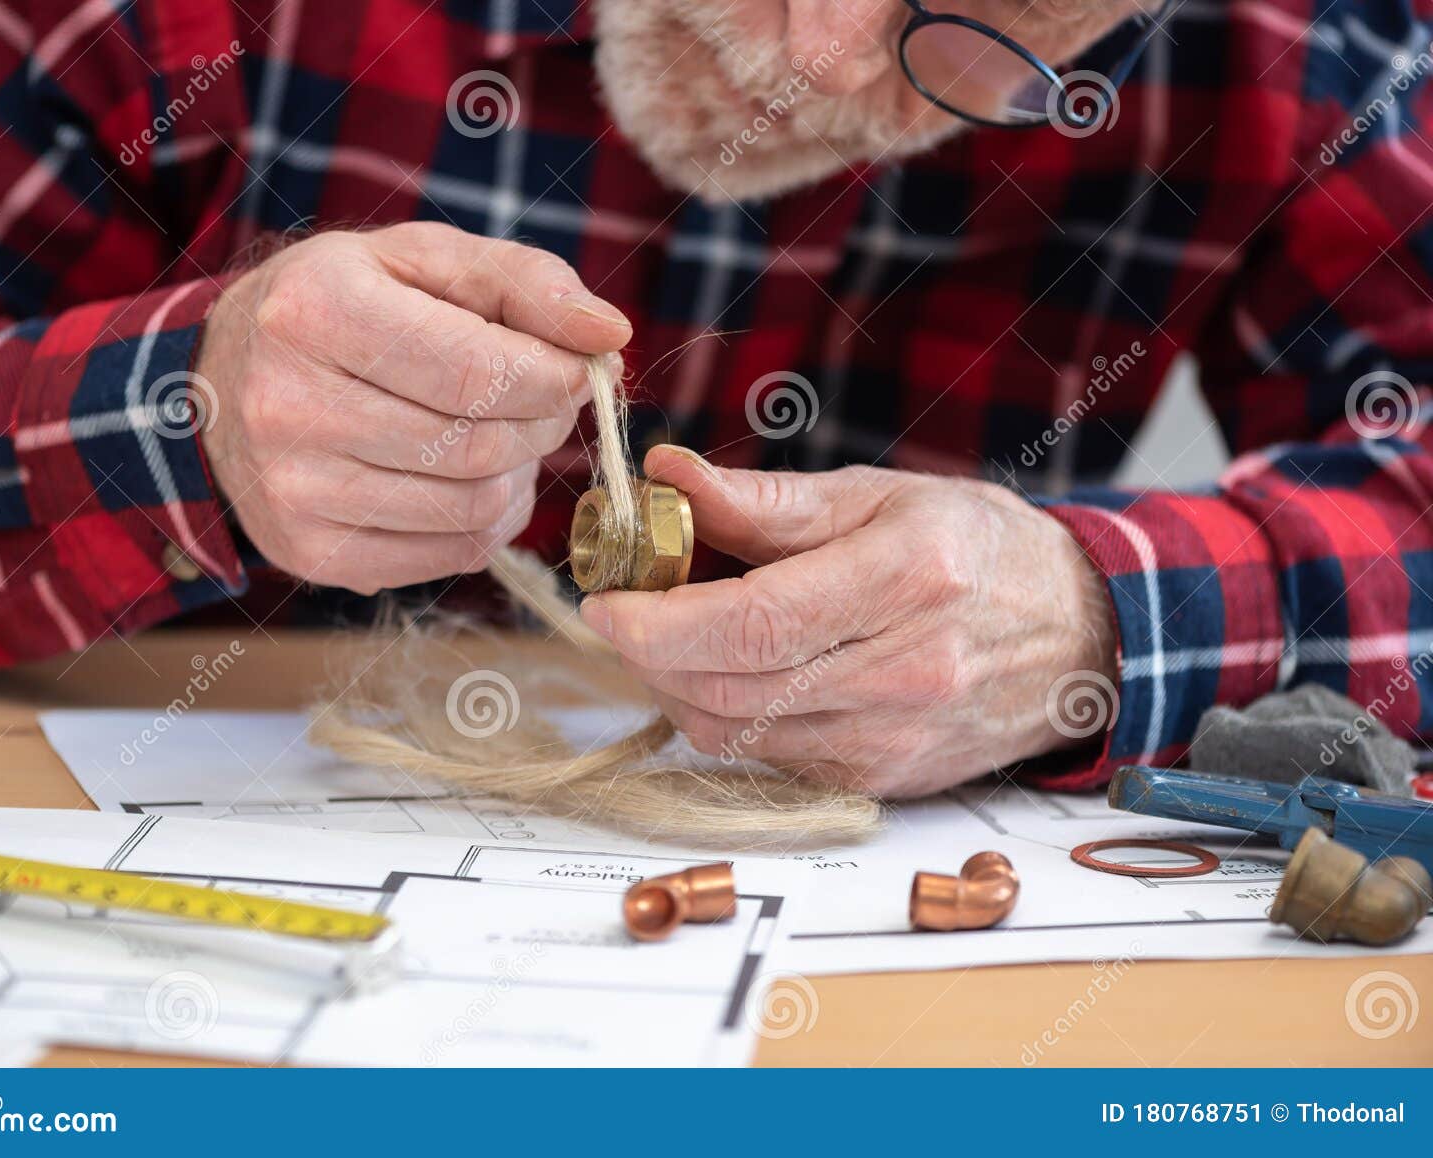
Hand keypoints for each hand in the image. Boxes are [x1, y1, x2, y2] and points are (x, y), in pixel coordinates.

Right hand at [193, 223, 630, 591]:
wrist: (220, 383)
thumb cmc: (342, 307)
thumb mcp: (422, 260)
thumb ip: (524, 282)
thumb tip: (609, 334)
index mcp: (318, 311)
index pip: (476, 373)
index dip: (553, 378)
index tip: (576, 369)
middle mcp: (291, 406)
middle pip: (478, 445)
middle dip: (542, 424)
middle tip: (544, 401)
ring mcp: (295, 491)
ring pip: (473, 507)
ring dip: (519, 475)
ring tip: (504, 436)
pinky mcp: (311, 554)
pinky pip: (452, 555)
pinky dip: (489, 520)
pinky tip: (471, 480)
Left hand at [579, 447, 1118, 796]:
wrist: (1076, 635)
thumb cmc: (974, 549)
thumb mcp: (879, 496)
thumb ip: (767, 501)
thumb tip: (668, 476)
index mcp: (906, 580)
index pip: (752, 624)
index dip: (658, 622)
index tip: (607, 602)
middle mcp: (905, 672)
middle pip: (729, 689)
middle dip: (651, 654)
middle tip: (631, 612)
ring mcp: (894, 739)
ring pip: (734, 735)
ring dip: (682, 688)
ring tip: (685, 636)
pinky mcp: (882, 781)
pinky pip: (767, 759)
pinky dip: (730, 718)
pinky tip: (742, 674)